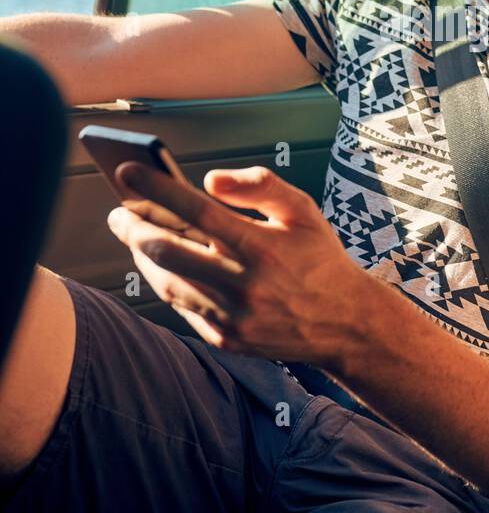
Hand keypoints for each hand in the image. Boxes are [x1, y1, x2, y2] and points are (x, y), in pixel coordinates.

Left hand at [106, 162, 366, 364]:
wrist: (344, 323)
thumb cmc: (319, 258)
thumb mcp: (303, 210)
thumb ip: (259, 185)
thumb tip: (209, 179)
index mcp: (262, 246)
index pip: (198, 211)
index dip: (158, 190)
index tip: (128, 172)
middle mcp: (245, 284)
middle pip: (167, 252)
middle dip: (133, 228)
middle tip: (119, 214)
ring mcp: (233, 317)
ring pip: (167, 284)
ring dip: (143, 258)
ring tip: (136, 238)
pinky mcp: (227, 340)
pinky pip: (183, 307)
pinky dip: (168, 283)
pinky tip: (163, 267)